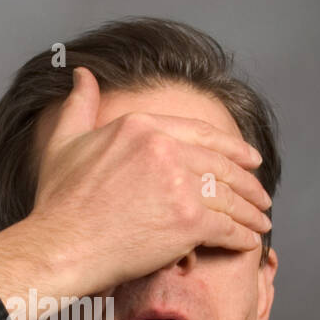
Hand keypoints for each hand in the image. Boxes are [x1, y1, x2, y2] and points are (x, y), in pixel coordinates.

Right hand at [0, 66, 270, 313]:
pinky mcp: (188, 221)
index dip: (232, 147)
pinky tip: (250, 241)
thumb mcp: (64, 142)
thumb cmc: (58, 203)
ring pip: (229, 195)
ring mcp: (179, 184)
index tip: (249, 158)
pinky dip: (243, 235)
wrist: (60, 246)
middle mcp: (164, 148)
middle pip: (220, 163)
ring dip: (250, 210)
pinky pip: (228, 227)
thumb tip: (82, 73)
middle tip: (261, 193)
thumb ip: (79, 105)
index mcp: (141, 127)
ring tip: (261, 220)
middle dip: (248, 181)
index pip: (200, 133)